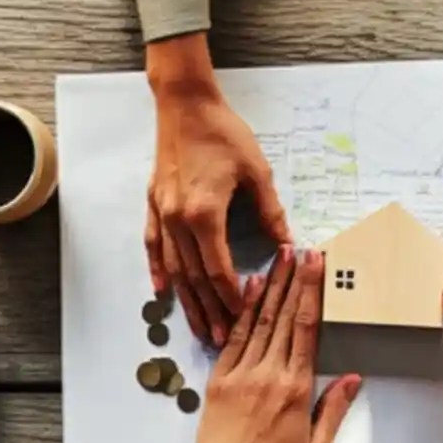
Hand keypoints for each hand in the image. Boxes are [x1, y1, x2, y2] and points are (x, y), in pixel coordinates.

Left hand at [142, 248, 361, 442]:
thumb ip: (333, 408)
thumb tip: (352, 378)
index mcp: (295, 388)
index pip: (306, 327)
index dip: (311, 291)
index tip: (316, 265)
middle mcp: (267, 374)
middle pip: (283, 315)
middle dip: (293, 278)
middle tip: (300, 249)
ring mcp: (239, 374)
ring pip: (258, 320)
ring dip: (269, 286)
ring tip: (279, 258)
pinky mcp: (218, 381)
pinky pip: (233, 338)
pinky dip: (242, 311)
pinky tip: (250, 290)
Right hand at [147, 35, 292, 345]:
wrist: (185, 103)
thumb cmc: (223, 132)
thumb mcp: (256, 171)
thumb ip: (271, 212)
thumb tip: (289, 244)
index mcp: (205, 213)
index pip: (218, 270)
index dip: (232, 297)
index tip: (244, 318)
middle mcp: (178, 219)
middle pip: (193, 277)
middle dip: (209, 310)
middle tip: (220, 339)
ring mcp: (162, 213)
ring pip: (173, 267)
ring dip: (185, 300)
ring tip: (196, 326)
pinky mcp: (154, 204)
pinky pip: (153, 245)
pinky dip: (158, 270)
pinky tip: (162, 291)